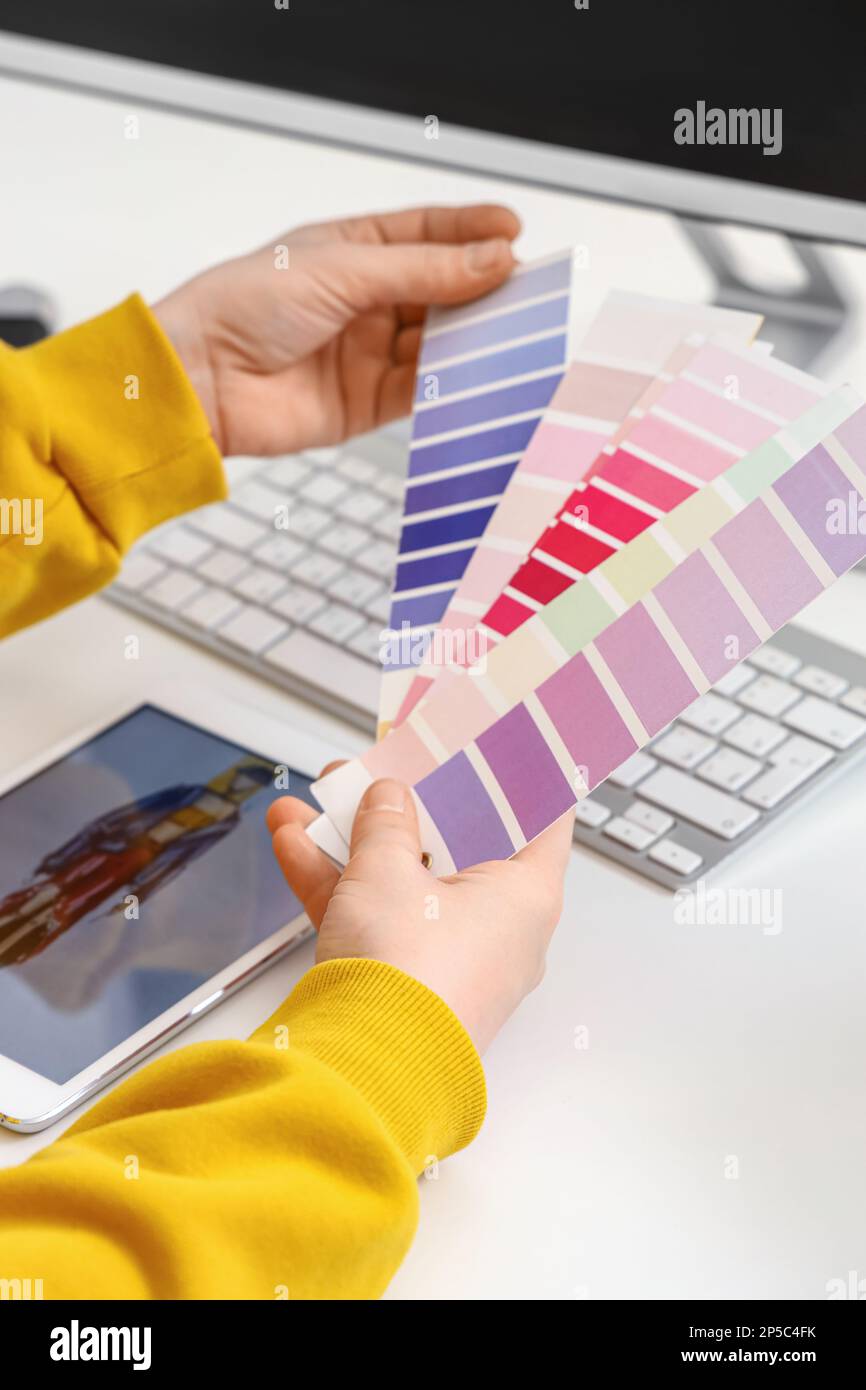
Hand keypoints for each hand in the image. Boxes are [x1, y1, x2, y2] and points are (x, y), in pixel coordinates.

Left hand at [153, 204, 519, 456]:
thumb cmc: (246, 305)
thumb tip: (492, 259)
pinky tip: (478, 372)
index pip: (426, 234)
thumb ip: (422, 270)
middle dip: (481, 287)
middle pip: (440, 290)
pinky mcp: (368, 403)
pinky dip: (452, 383)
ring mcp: (367, 352)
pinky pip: (423, 390)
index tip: (513, 230)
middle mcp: (363, 300)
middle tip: (525, 286)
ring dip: (473, 335)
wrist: (201, 380)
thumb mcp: (343, 271)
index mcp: (351, 251)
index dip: (471, 231)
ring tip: (510, 329)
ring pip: (438, 340)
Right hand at [267, 774, 572, 1053]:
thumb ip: (386, 821)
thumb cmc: (409, 980)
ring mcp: (447, 955)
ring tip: (324, 794)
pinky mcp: (400, 979)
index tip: (503, 742)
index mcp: (526, 895)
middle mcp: (497, 928)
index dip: (522, 776)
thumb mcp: (389, 871)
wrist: (362, 1071)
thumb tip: (388, 797)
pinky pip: (373, 915)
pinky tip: (294, 841)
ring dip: (358, 837)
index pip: (542, 818)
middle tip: (390, 763)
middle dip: (413, 801)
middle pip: (460, 844)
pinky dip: (336, 880)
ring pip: (406, 878)